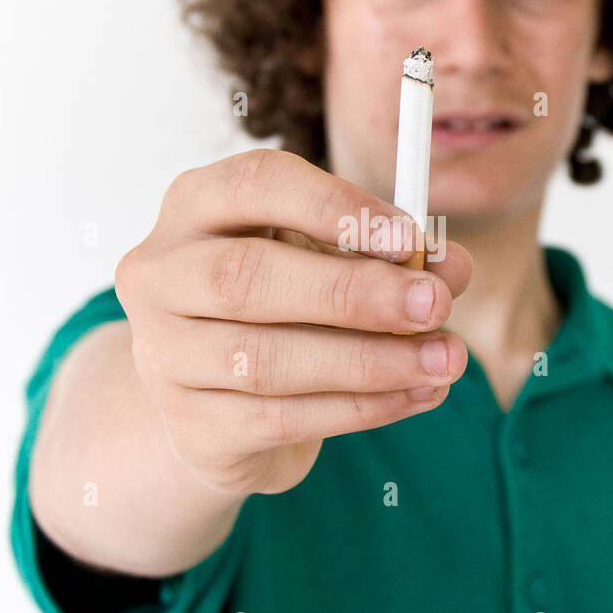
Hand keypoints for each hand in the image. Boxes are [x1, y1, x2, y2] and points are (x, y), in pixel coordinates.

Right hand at [114, 149, 471, 497]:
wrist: (221, 406)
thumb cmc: (283, 307)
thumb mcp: (331, 260)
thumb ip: (391, 256)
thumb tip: (452, 268)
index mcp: (194, 206)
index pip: (254, 185)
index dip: (334, 206)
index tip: (410, 236)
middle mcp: (161, 276)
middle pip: (246, 277)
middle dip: (354, 293)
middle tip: (435, 305)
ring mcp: (164, 356)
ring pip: (267, 360)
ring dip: (370, 361)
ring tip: (444, 359)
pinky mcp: (191, 427)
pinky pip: (281, 418)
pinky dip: (360, 407)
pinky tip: (415, 394)